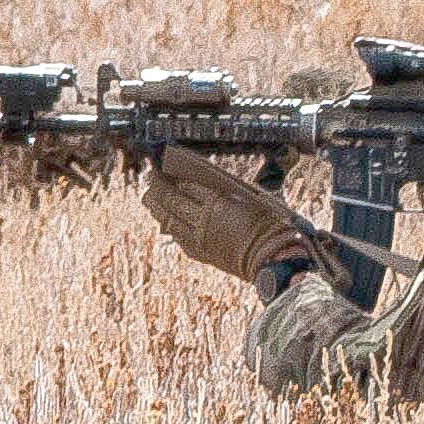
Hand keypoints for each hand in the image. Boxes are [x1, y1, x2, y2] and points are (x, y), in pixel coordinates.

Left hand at [143, 147, 330, 289]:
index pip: (186, 184)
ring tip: (150, 196)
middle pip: (171, 200)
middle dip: (157, 186)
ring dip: (156, 206)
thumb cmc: (270, 224)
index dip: (171, 174)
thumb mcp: (252, 197)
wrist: (273, 258)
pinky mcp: (202, 252)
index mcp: (218, 202)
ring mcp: (200, 238)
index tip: (164, 165)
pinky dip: (169, 225)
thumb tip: (207, 182)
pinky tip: (166, 220)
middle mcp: (204, 220)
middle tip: (151, 176)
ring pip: (168, 220)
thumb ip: (227, 188)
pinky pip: (178, 237)